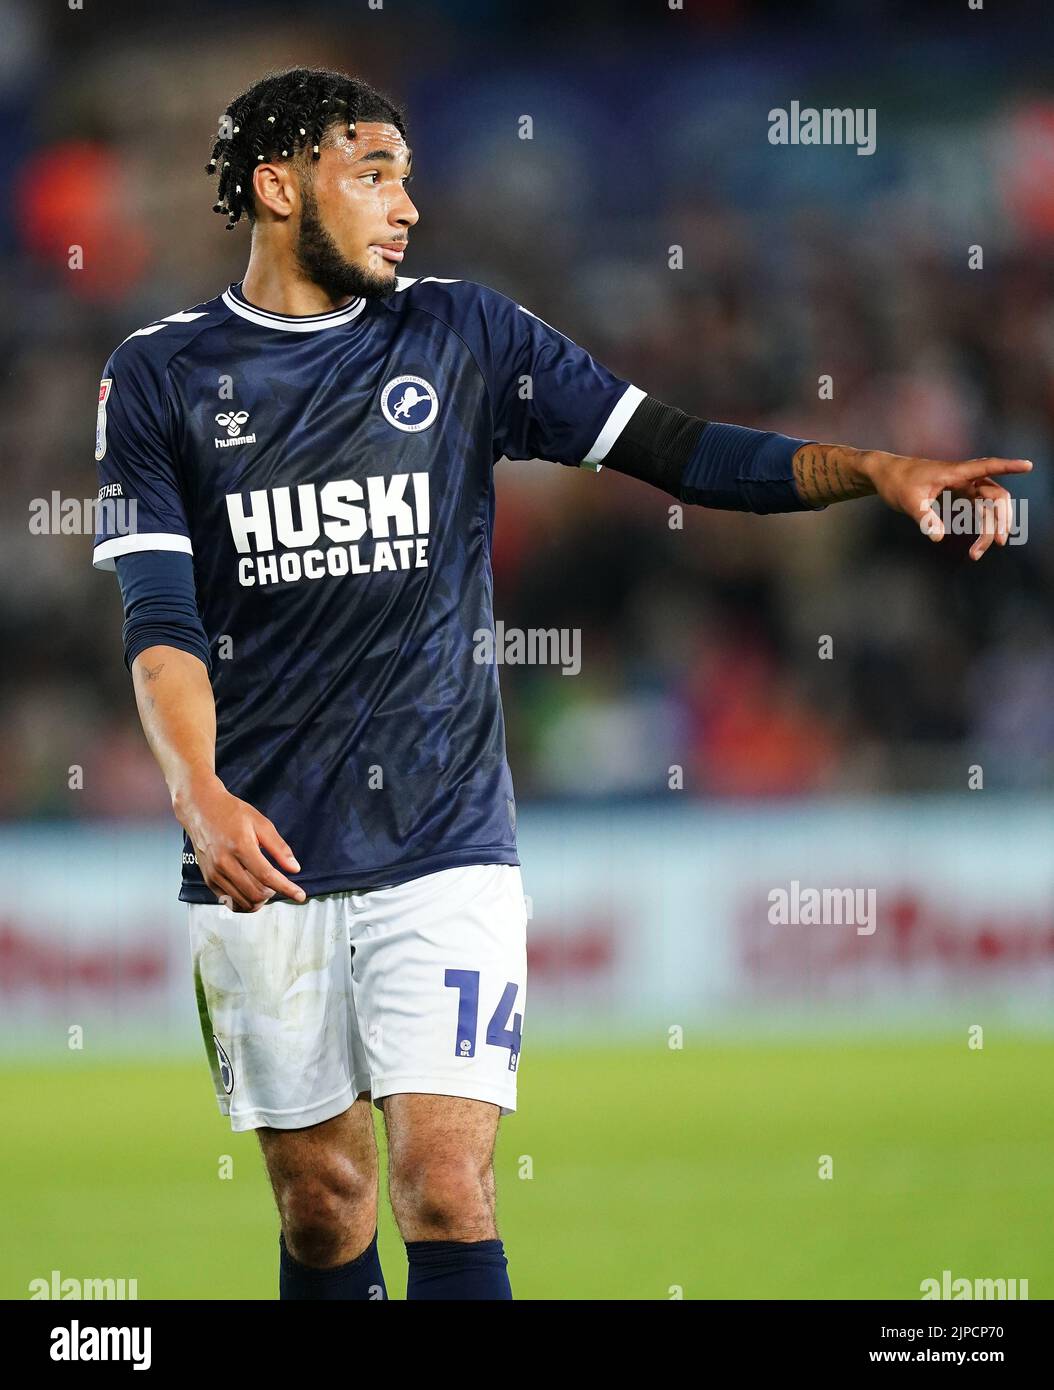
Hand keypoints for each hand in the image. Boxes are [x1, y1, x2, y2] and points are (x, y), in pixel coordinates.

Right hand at [172, 774, 305, 910]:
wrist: (201, 809)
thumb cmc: (232, 813)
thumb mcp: (261, 823)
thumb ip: (279, 848)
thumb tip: (295, 869)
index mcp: (240, 846)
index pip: (267, 876)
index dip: (286, 888)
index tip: (300, 896)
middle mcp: (224, 863)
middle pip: (255, 894)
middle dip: (273, 894)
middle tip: (278, 884)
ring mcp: (214, 873)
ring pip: (242, 902)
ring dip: (259, 901)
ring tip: (265, 887)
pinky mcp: (208, 879)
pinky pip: (229, 901)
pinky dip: (244, 902)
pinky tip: (251, 890)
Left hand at [865, 452, 1031, 559]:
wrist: (886, 476)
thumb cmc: (897, 483)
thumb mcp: (908, 502)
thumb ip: (925, 518)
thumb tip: (939, 537)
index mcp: (955, 472)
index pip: (987, 466)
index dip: (1009, 466)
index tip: (1029, 466)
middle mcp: (964, 477)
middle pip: (995, 495)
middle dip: (1000, 519)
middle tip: (998, 543)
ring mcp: (963, 486)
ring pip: (989, 507)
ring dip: (989, 528)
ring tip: (976, 555)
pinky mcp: (959, 494)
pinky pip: (979, 510)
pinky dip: (981, 526)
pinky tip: (977, 546)